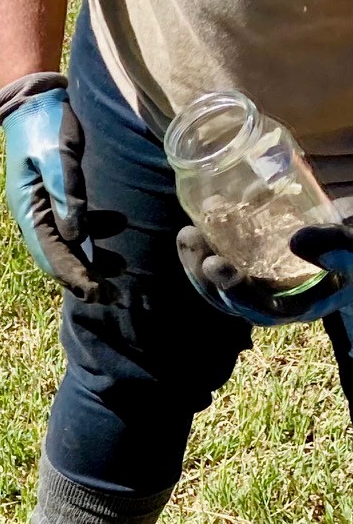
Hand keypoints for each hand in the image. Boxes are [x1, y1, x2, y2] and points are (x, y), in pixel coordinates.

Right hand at [0, 72, 103, 301]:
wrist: (33, 101)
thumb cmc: (44, 125)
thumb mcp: (56, 155)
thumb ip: (66, 194)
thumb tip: (76, 235)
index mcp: (28, 210)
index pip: (52, 254)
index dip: (75, 276)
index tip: (98, 292)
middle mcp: (33, 215)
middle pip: (57, 257)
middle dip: (84, 278)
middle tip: (112, 295)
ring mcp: (42, 207)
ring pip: (67, 245)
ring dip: (92, 259)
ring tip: (121, 268)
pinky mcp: (55, 197)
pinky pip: (73, 225)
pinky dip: (94, 233)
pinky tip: (117, 228)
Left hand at [178, 199, 352, 325]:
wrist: (350, 260)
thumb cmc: (352, 261)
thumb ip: (335, 248)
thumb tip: (298, 239)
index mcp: (294, 308)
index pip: (255, 308)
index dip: (231, 290)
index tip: (214, 264)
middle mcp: (270, 302)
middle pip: (226, 295)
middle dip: (202, 268)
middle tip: (190, 237)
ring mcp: (258, 286)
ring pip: (219, 280)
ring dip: (198, 257)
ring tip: (187, 232)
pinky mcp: (254, 267)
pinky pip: (227, 258)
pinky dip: (213, 240)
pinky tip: (204, 214)